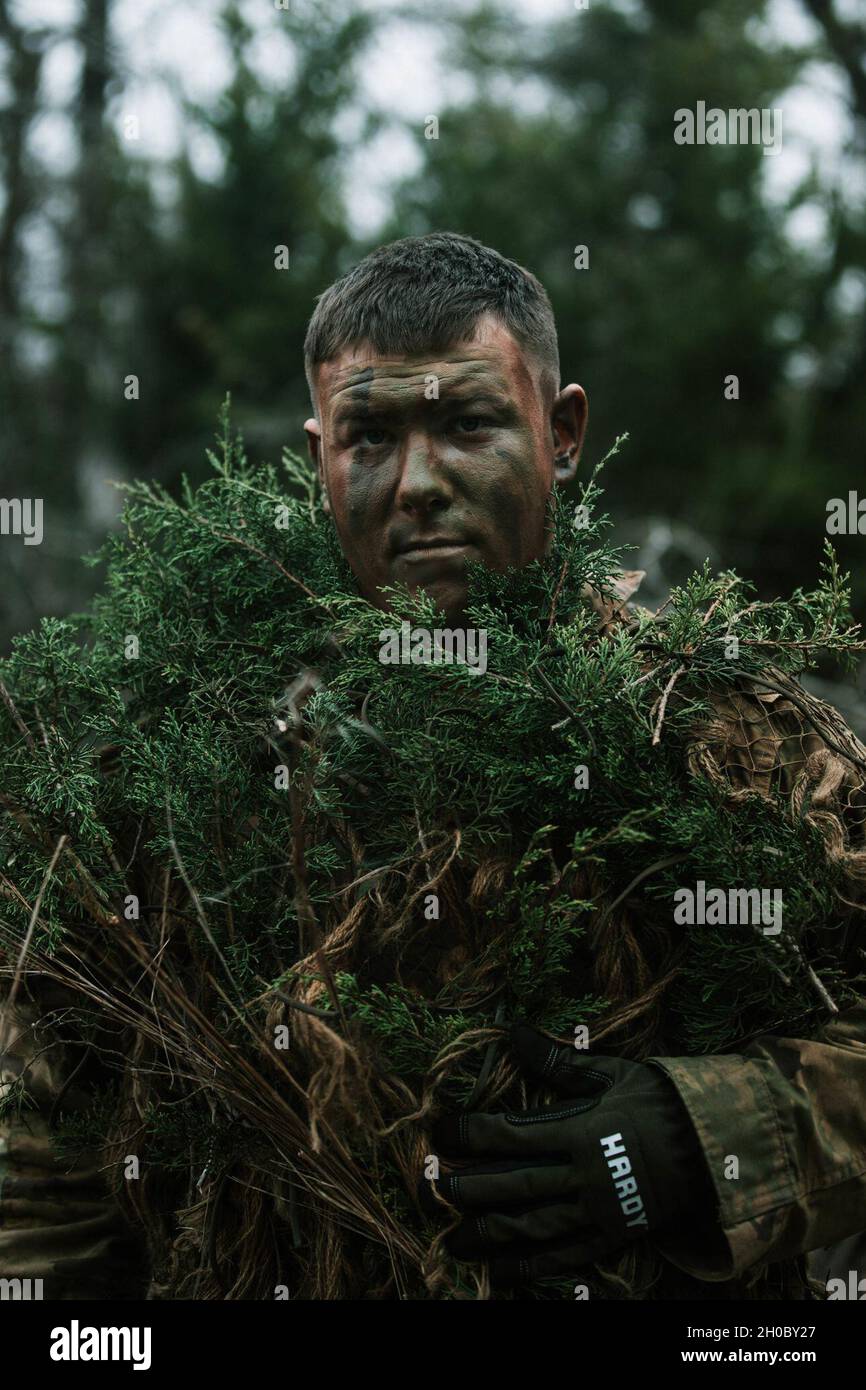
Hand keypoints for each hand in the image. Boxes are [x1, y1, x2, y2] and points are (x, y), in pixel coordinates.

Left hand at [427, 1024, 714, 1283]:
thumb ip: (560, 1060)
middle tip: (431, 1189)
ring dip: (488, 1234)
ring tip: (452, 1240)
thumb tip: (514, 1031)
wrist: (717, 1147)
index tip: (440, 1132)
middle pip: (514, 1185)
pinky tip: (497, 1273)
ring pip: (533, 1227)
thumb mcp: (613, 1073)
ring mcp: (599, 1211)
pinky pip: (564, 1258)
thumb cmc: (661, 1102)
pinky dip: (529, 1268)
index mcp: (582, 1129)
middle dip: (468, 1188)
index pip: (511, 1133)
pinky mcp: (612, 1237)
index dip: (470, 1134)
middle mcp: (585, 1175)